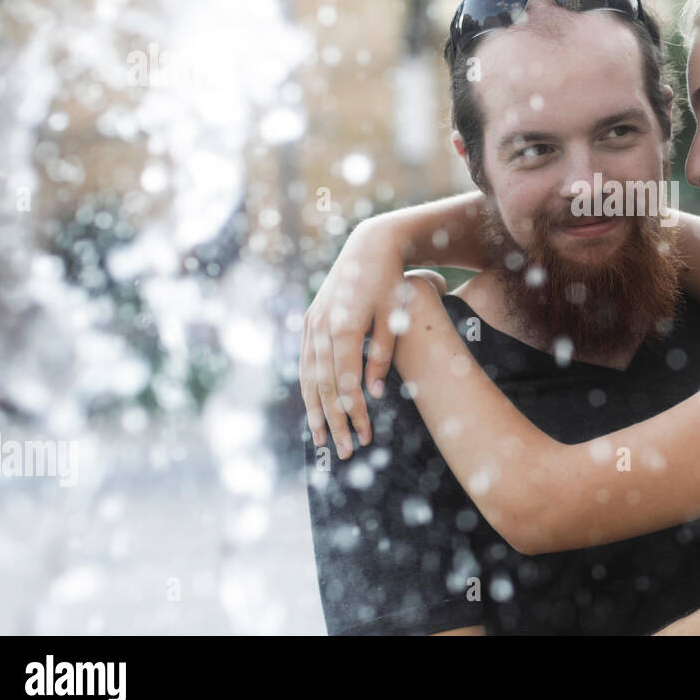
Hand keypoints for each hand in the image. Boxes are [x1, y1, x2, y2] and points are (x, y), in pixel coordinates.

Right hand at [300, 216, 443, 459]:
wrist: (370, 247)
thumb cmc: (390, 283)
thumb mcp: (394, 318)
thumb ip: (382, 356)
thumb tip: (373, 394)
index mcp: (344, 328)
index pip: (346, 383)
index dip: (354, 414)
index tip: (364, 438)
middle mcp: (322, 328)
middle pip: (324, 387)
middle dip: (333, 422)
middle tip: (343, 452)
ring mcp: (312, 324)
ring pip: (308, 378)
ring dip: (314, 412)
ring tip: (320, 441)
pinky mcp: (310, 321)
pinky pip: (305, 363)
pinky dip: (308, 389)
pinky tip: (313, 409)